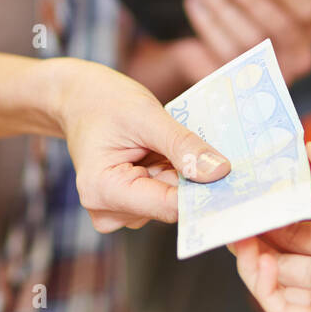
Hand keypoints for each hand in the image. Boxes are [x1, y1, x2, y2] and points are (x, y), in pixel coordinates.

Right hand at [54, 59, 228, 233]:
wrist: (79, 100)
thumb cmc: (105, 102)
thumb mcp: (147, 116)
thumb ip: (182, 146)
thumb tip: (218, 172)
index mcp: (103, 190)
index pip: (168, 206)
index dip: (201, 191)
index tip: (230, 173)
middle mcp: (107, 210)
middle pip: (170, 205)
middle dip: (187, 176)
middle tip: (193, 144)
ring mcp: (117, 211)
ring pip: (170, 199)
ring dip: (177, 172)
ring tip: (161, 144)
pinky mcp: (127, 206)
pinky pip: (163, 194)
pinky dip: (169, 173)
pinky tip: (158, 153)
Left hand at [176, 0, 310, 86]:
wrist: (219, 45)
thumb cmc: (247, 7)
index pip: (310, 9)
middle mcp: (299, 56)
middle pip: (279, 28)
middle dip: (251, 0)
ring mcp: (270, 76)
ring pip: (247, 44)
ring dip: (219, 10)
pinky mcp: (240, 87)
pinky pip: (222, 59)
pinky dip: (206, 28)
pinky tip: (194, 4)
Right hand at [232, 144, 310, 311]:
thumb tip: (310, 146)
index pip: (296, 229)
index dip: (271, 215)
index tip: (249, 196)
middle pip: (279, 254)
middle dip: (252, 236)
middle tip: (228, 215)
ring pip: (273, 283)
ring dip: (251, 261)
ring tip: (238, 236)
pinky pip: (282, 311)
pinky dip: (263, 289)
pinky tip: (263, 261)